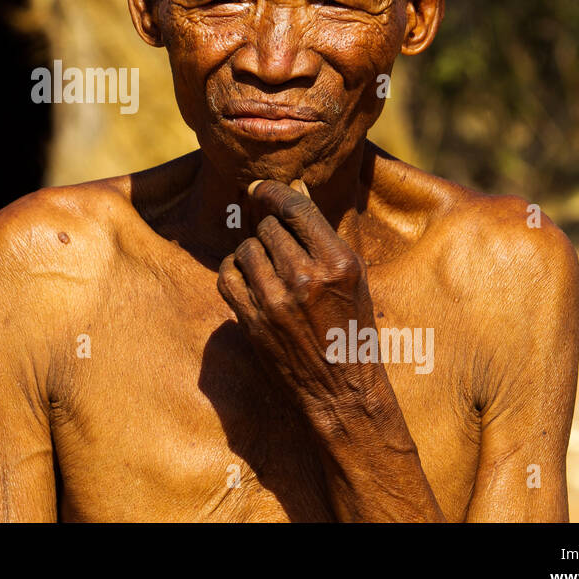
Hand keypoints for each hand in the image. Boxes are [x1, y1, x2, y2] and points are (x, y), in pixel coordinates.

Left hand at [216, 178, 385, 422]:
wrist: (341, 391)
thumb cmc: (351, 330)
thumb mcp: (351, 278)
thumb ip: (320, 233)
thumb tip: (294, 186)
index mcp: (337, 262)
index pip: (295, 207)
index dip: (272, 191)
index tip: (260, 188)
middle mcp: (305, 278)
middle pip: (268, 227)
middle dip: (269, 230)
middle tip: (278, 246)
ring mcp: (276, 301)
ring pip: (246, 249)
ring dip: (252, 251)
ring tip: (267, 265)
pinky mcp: (253, 321)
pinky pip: (227, 276)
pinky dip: (233, 271)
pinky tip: (247, 277)